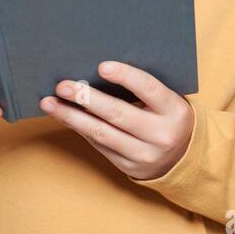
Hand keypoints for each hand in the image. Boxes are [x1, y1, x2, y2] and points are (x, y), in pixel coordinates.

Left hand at [40, 61, 193, 180]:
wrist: (184, 157)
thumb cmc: (169, 117)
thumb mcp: (169, 100)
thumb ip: (144, 87)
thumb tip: (100, 69)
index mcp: (175, 111)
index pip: (149, 89)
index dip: (126, 76)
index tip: (102, 66)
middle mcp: (161, 135)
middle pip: (118, 114)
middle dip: (86, 98)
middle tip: (63, 86)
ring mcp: (144, 154)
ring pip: (101, 133)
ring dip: (72, 117)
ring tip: (51, 103)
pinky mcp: (128, 167)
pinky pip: (99, 145)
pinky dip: (80, 129)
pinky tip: (65, 117)